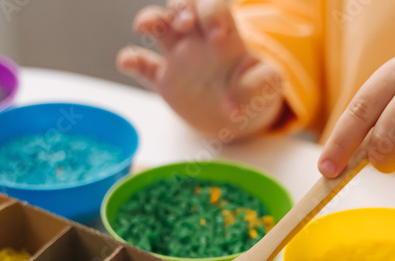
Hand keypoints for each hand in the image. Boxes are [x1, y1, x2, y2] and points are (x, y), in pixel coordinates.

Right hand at [118, 0, 284, 138]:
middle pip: (184, 5)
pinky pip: (143, 65)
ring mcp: (179, 57)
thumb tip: (233, 106)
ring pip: (159, 25)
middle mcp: (200, 40)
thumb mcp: (267, 87)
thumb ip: (256, 87)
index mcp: (227, 36)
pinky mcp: (165, 80)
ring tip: (145, 27)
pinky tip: (127, 62)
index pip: (216, 7)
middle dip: (180, 6)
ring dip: (150, 19)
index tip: (216, 36)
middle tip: (184, 24)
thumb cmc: (254, 92)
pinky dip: (131, 59)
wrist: (239, 117)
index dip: (213, 13)